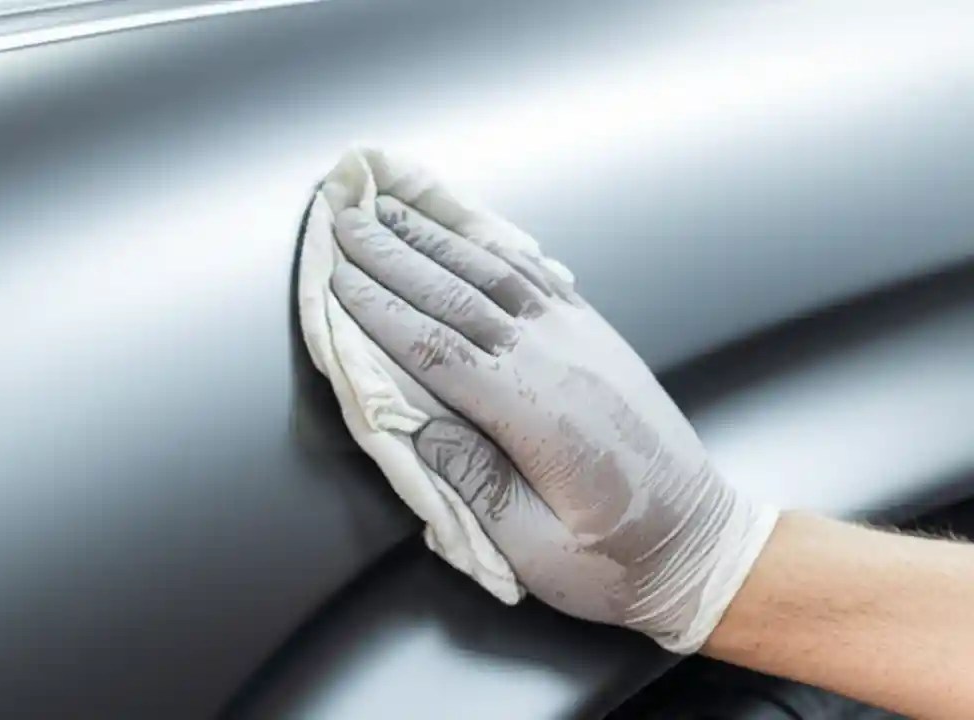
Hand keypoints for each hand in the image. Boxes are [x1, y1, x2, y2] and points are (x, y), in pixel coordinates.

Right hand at [329, 195, 775, 651]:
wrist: (702, 545)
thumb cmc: (615, 560)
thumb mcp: (537, 549)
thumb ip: (476, 484)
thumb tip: (415, 428)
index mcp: (537, 415)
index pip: (439, 349)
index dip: (382, 312)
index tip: (337, 280)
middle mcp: (559, 361)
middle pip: (459, 295)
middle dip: (394, 256)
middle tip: (344, 222)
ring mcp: (582, 340)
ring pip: (494, 273)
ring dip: (436, 238)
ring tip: (388, 209)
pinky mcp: (597, 335)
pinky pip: (535, 275)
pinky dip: (491, 246)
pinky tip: (462, 230)